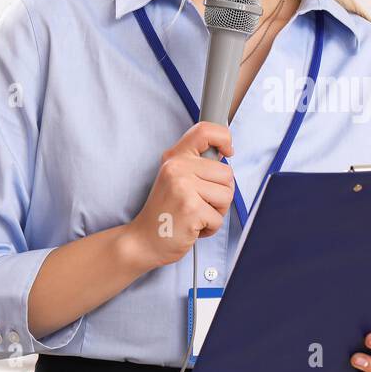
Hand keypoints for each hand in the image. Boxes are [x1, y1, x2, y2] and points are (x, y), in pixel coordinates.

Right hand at [125, 121, 234, 269]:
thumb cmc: (164, 211)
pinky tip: (192, 227)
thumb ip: (195, 165)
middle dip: (221, 193)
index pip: (205, 131)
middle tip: (200, 203)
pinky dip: (210, 228)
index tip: (227, 152)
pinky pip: (219, 218)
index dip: (224, 137)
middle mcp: (177, 168)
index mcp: (175, 158)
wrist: (143, 240)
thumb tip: (225, 154)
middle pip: (227, 173)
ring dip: (216, 211)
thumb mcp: (174, 178)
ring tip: (195, 214)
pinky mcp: (191, 210)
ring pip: (227, 195)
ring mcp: (184, 188)